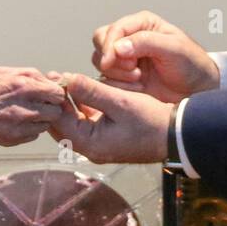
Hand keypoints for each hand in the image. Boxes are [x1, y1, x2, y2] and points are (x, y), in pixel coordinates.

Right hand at [0, 67, 67, 145]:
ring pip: (46, 125)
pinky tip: (18, 121)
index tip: (50, 91)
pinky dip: (30, 129)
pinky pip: (33, 136)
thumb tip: (50, 79)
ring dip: (41, 118)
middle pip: (56, 111)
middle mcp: (24, 109)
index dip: (56, 91)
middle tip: (40, 102)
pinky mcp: (12, 140)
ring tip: (26, 111)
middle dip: (51, 106)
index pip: (58, 93)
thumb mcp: (3, 72)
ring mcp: (19, 127)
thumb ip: (30, 75)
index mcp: (23, 87)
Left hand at [47, 72, 170, 163]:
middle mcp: (89, 148)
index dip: (53, 97)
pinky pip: (84, 121)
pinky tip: (80, 88)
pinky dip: (80, 106)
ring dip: (68, 102)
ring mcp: (96, 144)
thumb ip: (91, 90)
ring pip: (72, 121)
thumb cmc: (151, 121)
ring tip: (63, 79)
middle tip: (52, 77)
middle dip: (57, 100)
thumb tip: (66, 78)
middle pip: (61, 124)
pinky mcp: (104, 138)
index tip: (49, 76)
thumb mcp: (120, 101)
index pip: (59, 121)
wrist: (176, 134)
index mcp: (90, 144)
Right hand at [91, 11, 219, 103]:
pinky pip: (106, 78)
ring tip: (139, 79)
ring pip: (100, 61)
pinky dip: (117, 85)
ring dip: (116, 73)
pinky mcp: (123, 76)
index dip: (108, 45)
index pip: (113, 30)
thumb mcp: (174, 48)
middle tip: (133, 70)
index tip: (109, 62)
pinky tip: (137, 88)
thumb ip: (146, 42)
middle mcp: (130, 38)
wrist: (197, 90)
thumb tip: (118, 47)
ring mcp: (124, 57)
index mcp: (142, 24)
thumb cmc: (191, 64)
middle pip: (100, 42)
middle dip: (112, 59)